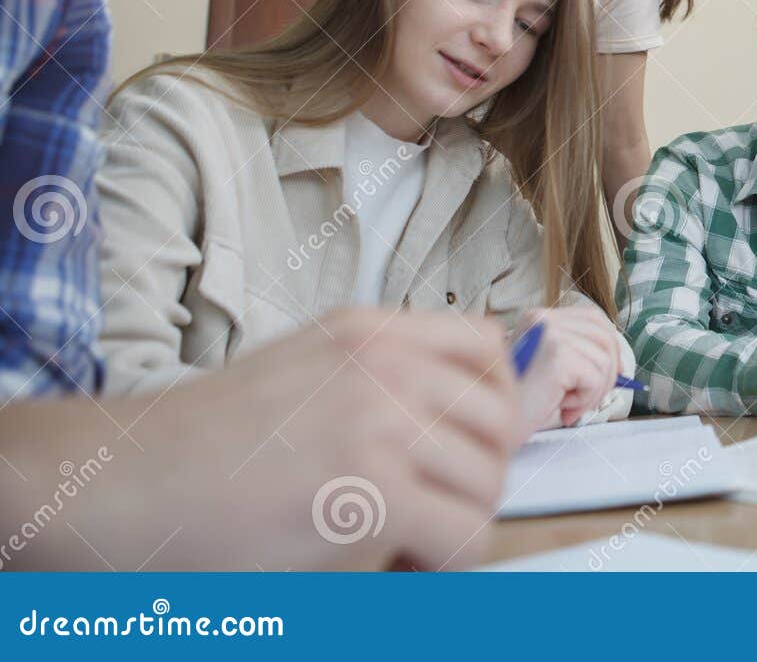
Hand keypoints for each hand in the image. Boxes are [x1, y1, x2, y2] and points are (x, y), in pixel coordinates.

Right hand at [0, 308, 522, 569]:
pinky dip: (447, 560)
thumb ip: (386, 386)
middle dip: (480, 473)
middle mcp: (385, 362)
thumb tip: (477, 421)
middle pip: (501, 417)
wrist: (121, 483)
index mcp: (369, 331)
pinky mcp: (372, 486)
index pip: (486, 346)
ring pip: (489, 481)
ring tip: (404, 537)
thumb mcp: (308, 379)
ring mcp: (380, 419)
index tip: (472, 445)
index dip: (496, 403)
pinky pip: (466, 532)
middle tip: (434, 507)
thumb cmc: (202, 447)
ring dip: (459, 522)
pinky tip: (401, 561)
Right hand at [515, 303, 624, 432]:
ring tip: (567, 406)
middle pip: (605, 337)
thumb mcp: (550, 369)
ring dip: (593, 392)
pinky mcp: (556, 354)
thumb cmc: (518, 403)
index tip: (618, 373)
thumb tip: (621, 364)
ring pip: (603, 360)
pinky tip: (561, 406)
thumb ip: (578, 354)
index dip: (612, 345)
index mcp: (539, 317)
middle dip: (608, 374)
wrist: (490, 425)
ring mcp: (549, 333)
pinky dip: (584, 399)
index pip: (593, 318)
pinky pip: (595, 377)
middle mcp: (543, 318)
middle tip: (587, 401)